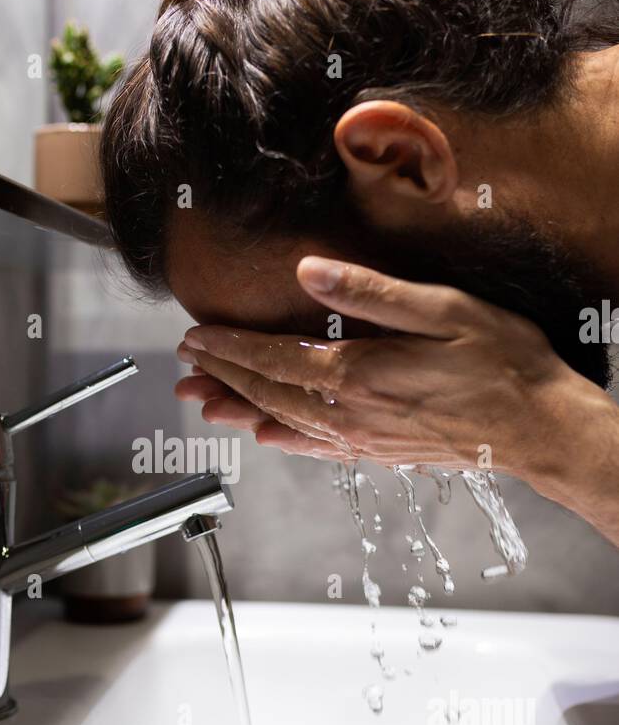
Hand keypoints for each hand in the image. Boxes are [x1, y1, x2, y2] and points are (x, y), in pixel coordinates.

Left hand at [175, 256, 600, 480]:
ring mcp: (363, 439)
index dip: (228, 347)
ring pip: (284, 423)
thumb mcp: (441, 310)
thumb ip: (370, 293)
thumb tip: (309, 272)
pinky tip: (267, 436)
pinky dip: (284, 439)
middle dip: (222, 377)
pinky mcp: (380, 453)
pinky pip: (317, 447)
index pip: (273, 358)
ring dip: (240, 409)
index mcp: (359, 374)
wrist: (538, 428)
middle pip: (268, 393)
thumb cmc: (502, 363)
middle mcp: (351, 413)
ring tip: (204, 402)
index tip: (194, 337)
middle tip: (185, 368)